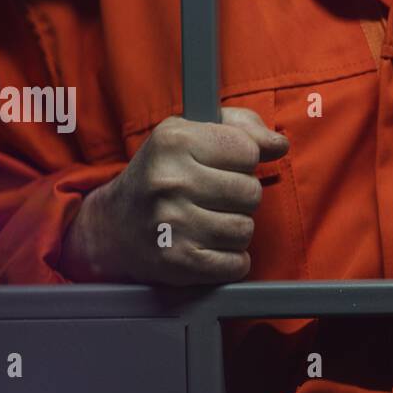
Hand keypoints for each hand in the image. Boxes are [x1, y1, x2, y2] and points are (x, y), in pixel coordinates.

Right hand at [61, 107, 288, 284]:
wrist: (113, 228)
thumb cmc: (162, 176)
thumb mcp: (189, 134)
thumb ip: (241, 128)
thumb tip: (279, 145)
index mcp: (174, 141)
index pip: (248, 151)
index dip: (243, 161)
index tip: (222, 167)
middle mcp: (171, 181)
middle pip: (251, 192)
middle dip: (240, 198)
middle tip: (213, 198)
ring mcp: (174, 224)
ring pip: (245, 229)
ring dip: (234, 230)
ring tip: (207, 223)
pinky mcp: (180, 262)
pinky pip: (237, 263)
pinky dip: (230, 260)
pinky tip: (207, 247)